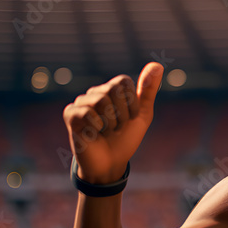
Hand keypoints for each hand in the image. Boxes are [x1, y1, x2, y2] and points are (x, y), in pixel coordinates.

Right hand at [63, 62, 163, 183]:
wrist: (111, 164)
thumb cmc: (125, 139)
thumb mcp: (142, 115)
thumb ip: (148, 90)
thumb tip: (157, 64)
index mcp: (112, 90)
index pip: (123, 82)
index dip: (132, 103)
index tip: (131, 118)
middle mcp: (95, 93)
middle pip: (113, 90)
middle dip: (123, 114)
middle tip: (118, 128)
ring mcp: (81, 103)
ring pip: (101, 101)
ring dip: (111, 123)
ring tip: (107, 132)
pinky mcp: (70, 115)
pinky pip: (86, 113)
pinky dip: (96, 127)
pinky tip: (94, 134)